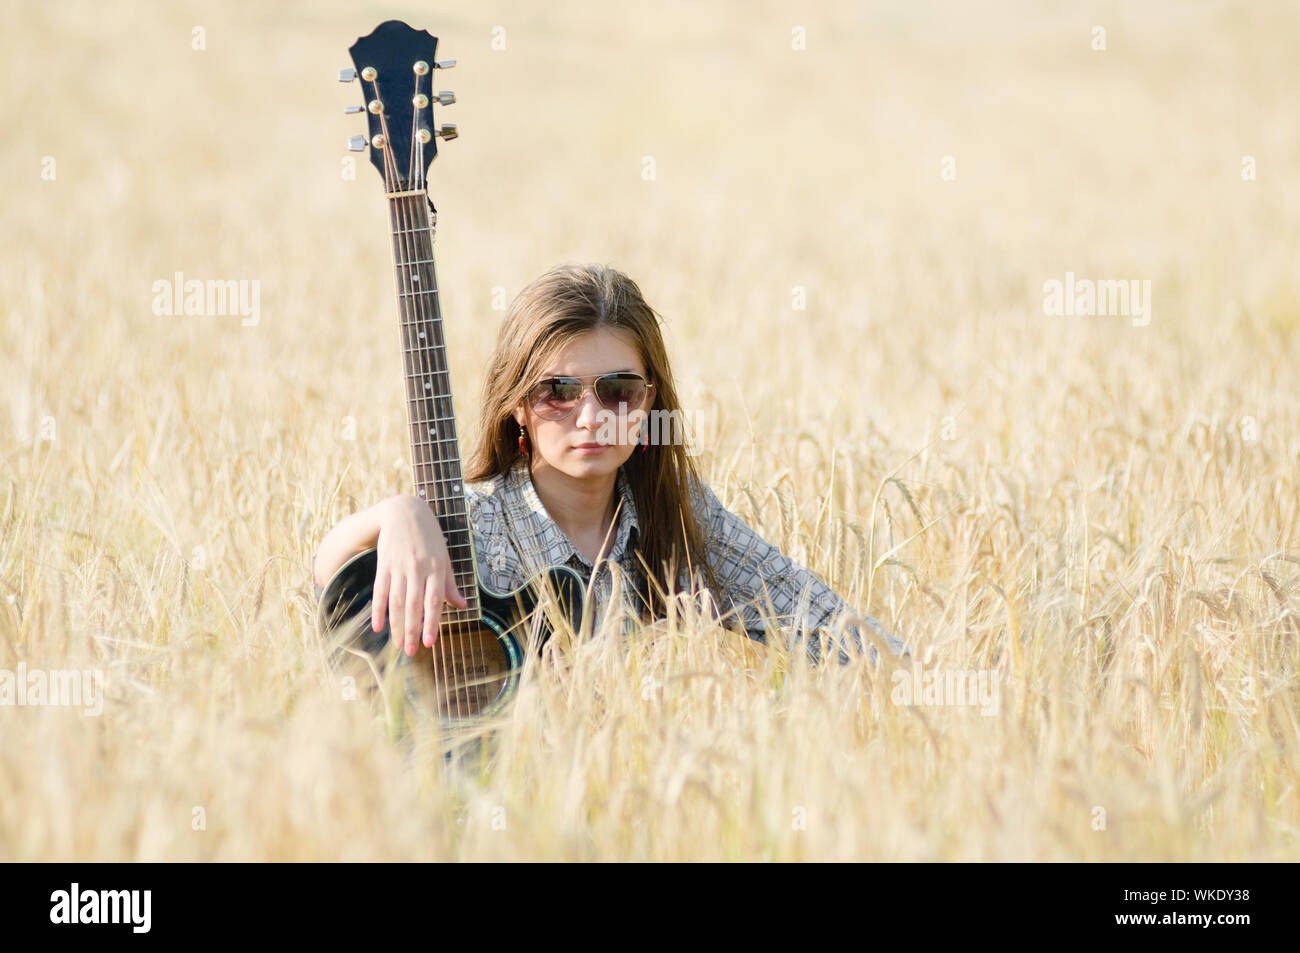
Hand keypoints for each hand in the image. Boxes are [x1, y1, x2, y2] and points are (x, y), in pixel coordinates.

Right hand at [371, 495, 468, 656]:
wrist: (404, 511)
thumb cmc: (429, 537)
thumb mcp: (444, 557)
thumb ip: (450, 584)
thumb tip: (462, 605)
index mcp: (437, 568)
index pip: (434, 600)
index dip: (432, 622)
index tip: (429, 643)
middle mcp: (417, 568)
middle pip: (414, 605)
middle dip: (412, 630)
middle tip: (411, 652)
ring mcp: (399, 567)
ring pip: (397, 602)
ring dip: (397, 625)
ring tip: (398, 645)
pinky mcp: (384, 565)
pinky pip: (380, 591)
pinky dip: (378, 610)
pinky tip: (378, 627)